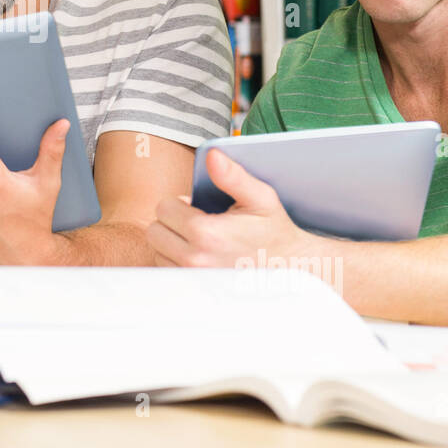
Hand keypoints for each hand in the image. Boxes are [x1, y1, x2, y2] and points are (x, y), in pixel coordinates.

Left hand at [147, 148, 316, 266]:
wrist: (291, 269)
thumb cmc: (274, 231)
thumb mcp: (260, 198)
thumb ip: (232, 176)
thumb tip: (213, 155)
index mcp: (205, 232)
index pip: (164, 208)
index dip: (179, 204)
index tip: (197, 208)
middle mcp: (194, 259)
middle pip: (155, 231)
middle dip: (172, 222)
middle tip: (196, 222)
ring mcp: (193, 279)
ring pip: (158, 252)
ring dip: (172, 243)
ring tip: (199, 241)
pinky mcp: (194, 291)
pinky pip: (166, 272)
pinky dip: (175, 262)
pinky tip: (198, 256)